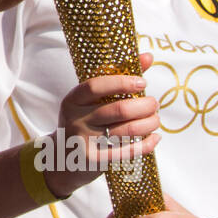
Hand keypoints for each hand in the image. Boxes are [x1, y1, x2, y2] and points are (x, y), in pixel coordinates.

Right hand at [43, 54, 160, 199]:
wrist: (62, 161)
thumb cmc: (84, 124)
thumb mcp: (90, 102)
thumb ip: (118, 79)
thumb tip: (148, 56)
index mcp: (72, 101)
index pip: (96, 86)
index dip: (122, 82)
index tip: (143, 83)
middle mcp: (75, 120)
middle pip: (119, 110)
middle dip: (145, 106)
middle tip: (154, 104)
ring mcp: (84, 142)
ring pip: (127, 130)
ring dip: (149, 123)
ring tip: (155, 119)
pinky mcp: (95, 161)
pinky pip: (128, 151)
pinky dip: (147, 144)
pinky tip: (155, 137)